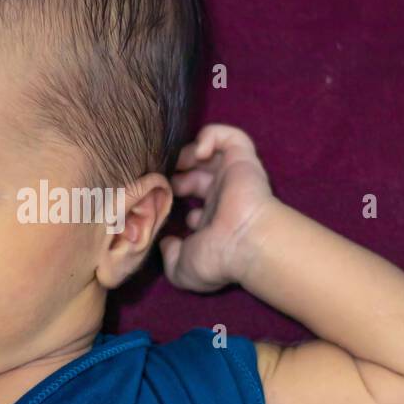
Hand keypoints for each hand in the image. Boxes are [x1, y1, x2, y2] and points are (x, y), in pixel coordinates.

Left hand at [159, 123, 274, 291]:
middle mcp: (222, 198)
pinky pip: (230, 136)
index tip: (157, 199)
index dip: (172, 199)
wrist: (247, 242)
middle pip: (197, 176)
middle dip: (177, 173)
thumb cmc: (217, 258)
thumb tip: (166, 245)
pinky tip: (200, 151)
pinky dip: (211, 135)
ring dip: (191, 153)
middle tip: (163, 176)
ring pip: (212, 154)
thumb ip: (170, 257)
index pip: (191, 204)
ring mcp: (233, 178)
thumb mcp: (183, 268)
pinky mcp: (243, 159)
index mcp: (212, 221)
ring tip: (180, 161)